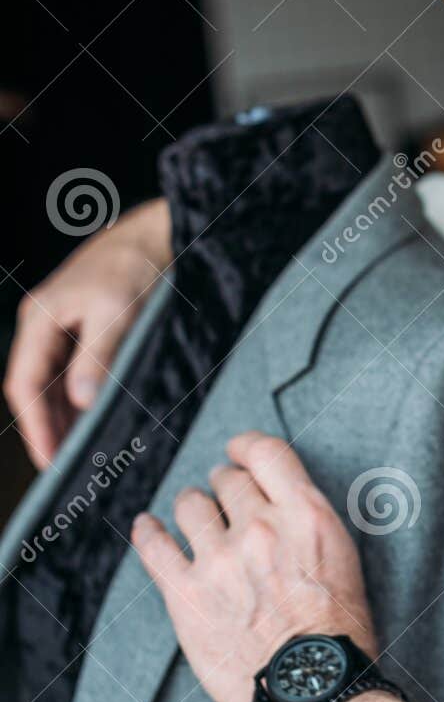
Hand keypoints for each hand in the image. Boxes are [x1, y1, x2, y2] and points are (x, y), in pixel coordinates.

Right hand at [5, 198, 171, 468]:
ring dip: (63, 417)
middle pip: (34, 388)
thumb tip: (80, 403)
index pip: (25, 385)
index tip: (51, 462)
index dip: (35, 427)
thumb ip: (98, 358)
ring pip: (53, 383)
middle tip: (67, 469)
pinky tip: (93, 420)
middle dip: (47, 429)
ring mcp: (60, 325)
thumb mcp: (118, 313)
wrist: (160, 232)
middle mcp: (43, 324)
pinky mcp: (82, 327)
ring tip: (80, 453)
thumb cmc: (137, 265)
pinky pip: (72, 371)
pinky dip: (79, 398)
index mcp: (40, 318)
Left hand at [131, 431, 378, 701]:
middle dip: (225, 486)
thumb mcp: (343, 559)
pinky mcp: (186, 594)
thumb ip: (308, 522)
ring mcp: (219, 560)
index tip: (238, 451)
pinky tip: (148, 528)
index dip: (247, 445)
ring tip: (196, 519)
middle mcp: (260, 527)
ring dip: (193, 508)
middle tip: (226, 502)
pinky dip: (149, 532)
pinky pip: (155, 547)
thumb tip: (280, 504)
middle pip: (227, 479)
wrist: (312, 689)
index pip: (266, 452)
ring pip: (190, 505)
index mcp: (306, 515)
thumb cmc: (338, 633)